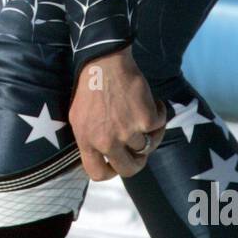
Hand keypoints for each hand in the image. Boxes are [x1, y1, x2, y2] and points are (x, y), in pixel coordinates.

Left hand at [70, 47, 165, 180]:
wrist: (105, 63)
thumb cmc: (90, 88)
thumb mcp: (78, 118)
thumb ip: (88, 140)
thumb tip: (100, 157)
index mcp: (87, 141)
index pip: (97, 174)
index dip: (110, 172)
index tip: (117, 164)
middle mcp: (107, 141)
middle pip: (129, 169)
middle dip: (137, 161)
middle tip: (138, 149)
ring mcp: (128, 132)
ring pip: (147, 148)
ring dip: (150, 134)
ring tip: (145, 118)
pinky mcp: (146, 119)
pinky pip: (160, 127)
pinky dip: (160, 115)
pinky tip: (154, 104)